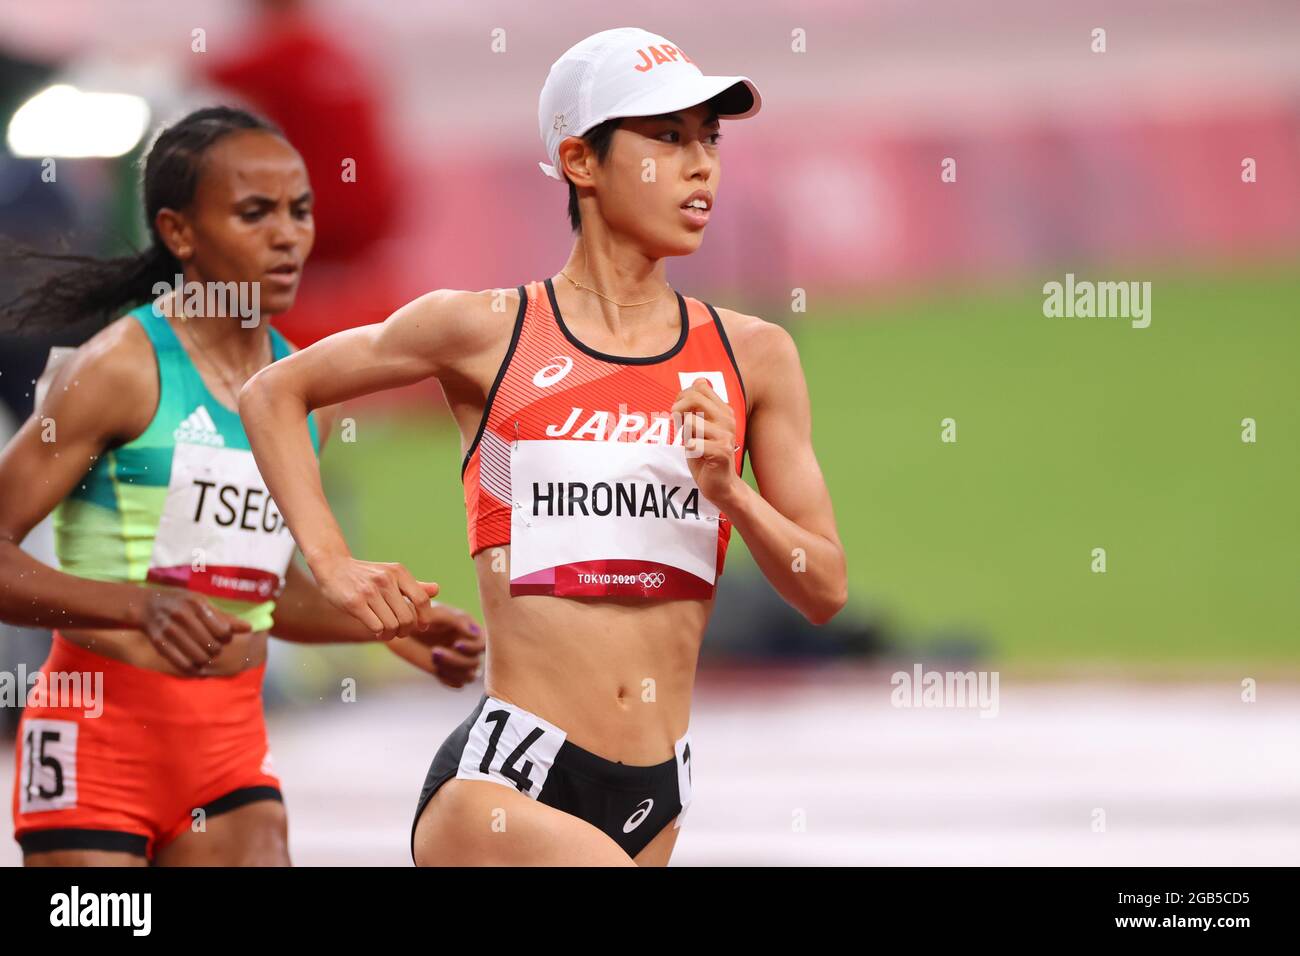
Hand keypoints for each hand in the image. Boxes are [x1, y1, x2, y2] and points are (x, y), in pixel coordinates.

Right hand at [139, 590, 251, 671]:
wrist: (147, 605)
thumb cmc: (182, 602)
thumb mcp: (203, 603)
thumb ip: (225, 617)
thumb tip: (249, 628)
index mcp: (197, 604)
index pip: (223, 631)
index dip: (227, 637)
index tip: (223, 636)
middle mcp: (183, 616)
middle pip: (212, 646)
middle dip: (217, 649)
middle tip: (214, 646)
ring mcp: (169, 631)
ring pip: (199, 657)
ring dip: (206, 660)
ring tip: (205, 654)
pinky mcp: (159, 644)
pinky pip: (182, 665)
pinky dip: (193, 670)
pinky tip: (196, 666)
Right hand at [314, 557, 439, 639]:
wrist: (333, 567)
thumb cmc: (366, 575)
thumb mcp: (391, 575)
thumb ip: (413, 585)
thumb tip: (436, 590)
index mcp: (398, 572)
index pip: (422, 599)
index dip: (425, 617)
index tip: (421, 626)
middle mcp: (386, 580)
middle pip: (408, 618)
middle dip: (405, 630)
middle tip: (399, 631)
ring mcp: (370, 591)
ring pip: (392, 625)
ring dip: (391, 635)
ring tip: (386, 632)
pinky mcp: (355, 603)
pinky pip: (376, 627)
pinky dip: (379, 632)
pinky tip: (376, 629)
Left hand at [386, 605, 484, 688]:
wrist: (399, 630)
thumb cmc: (418, 615)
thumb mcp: (436, 614)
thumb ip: (456, 620)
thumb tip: (474, 633)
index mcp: (469, 630)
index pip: (483, 644)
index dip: (472, 647)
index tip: (456, 644)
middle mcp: (467, 646)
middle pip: (475, 662)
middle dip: (456, 660)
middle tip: (434, 652)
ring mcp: (458, 661)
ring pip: (469, 676)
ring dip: (452, 670)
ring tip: (433, 658)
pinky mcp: (448, 672)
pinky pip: (457, 684)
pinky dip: (448, 679)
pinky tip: (435, 669)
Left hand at [672, 378, 742, 508]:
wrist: (720, 484)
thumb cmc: (706, 456)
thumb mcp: (699, 428)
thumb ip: (695, 409)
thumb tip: (695, 382)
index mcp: (724, 411)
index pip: (701, 387)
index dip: (683, 394)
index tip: (678, 409)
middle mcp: (727, 419)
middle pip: (695, 396)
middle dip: (678, 407)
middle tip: (675, 420)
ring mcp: (726, 435)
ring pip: (691, 420)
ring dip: (684, 433)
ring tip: (691, 444)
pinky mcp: (722, 451)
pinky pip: (692, 442)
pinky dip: (688, 449)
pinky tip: (696, 456)